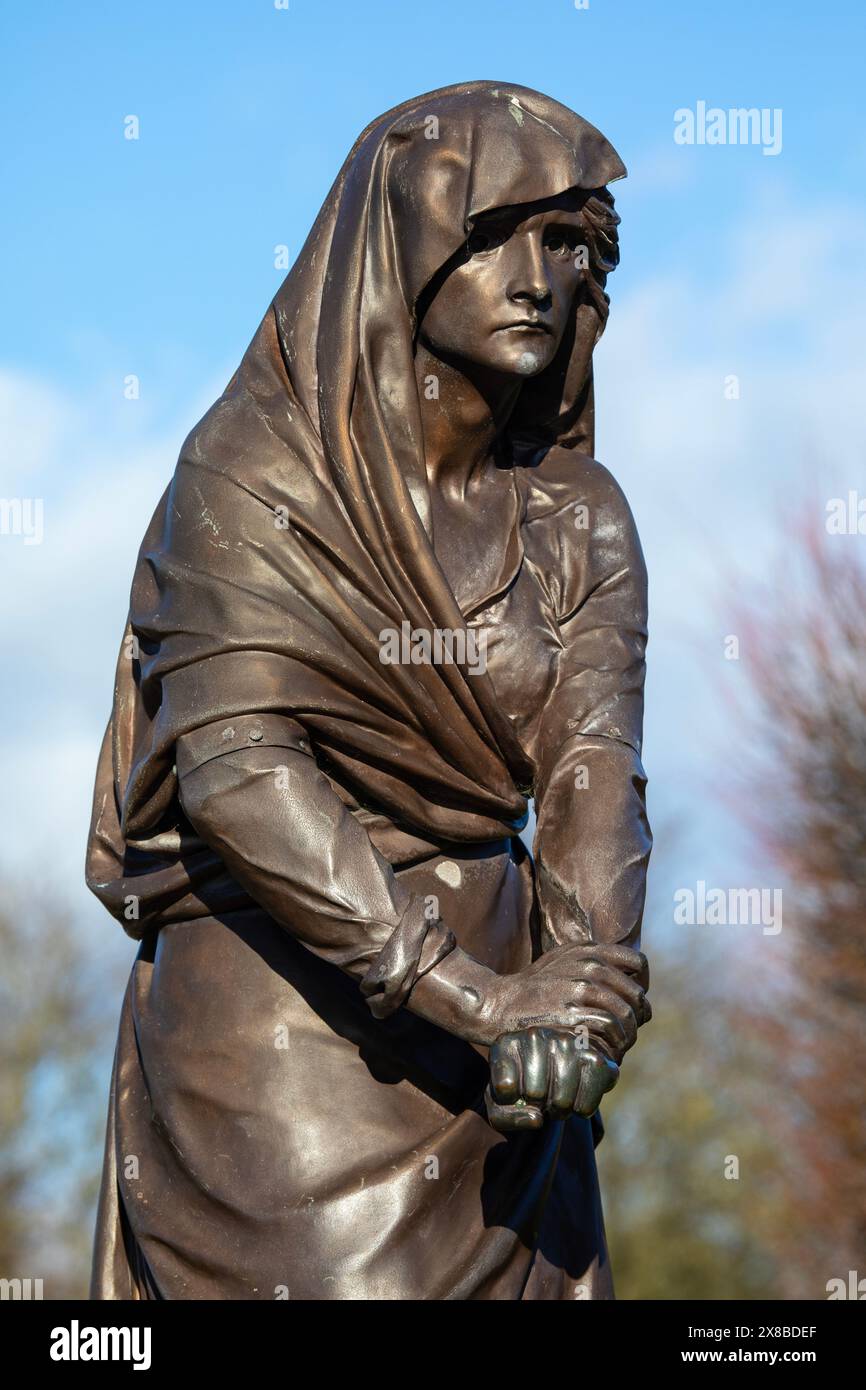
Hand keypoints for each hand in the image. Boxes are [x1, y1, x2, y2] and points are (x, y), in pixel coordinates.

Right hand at [480, 941, 650, 1061]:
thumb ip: (592, 960)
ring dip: (627, 1035)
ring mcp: (581, 989)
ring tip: (619, 1046)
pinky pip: (610, 1029)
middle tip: (626, 1032)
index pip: (637, 963)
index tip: (633, 1003)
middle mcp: (588, 965)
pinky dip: (614, 1043)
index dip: (641, 985)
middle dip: (636, 1016)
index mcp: (588, 950)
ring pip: (627, 1014)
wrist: (499, 1004)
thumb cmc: (533, 988)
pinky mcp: (573, 1013)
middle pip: (636, 993)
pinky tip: (607, 1051)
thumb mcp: (561, 960)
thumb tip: (630, 978)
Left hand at [484, 1027, 618, 1131]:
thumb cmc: (524, 1087)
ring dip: (560, 1111)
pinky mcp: (596, 1059)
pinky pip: (585, 1107)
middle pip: (535, 1094)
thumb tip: (537, 1119)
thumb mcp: (501, 1103)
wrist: (561, 1066)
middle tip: (541, 1097)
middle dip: (539, 1106)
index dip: (509, 1102)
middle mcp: (536, 1035)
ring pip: (561, 1101)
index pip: (505, 1088)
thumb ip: (505, 1117)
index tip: (514, 1093)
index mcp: (506, 1043)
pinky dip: (581, 1111)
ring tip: (558, 1096)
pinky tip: (577, 1094)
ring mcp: (567, 1042)